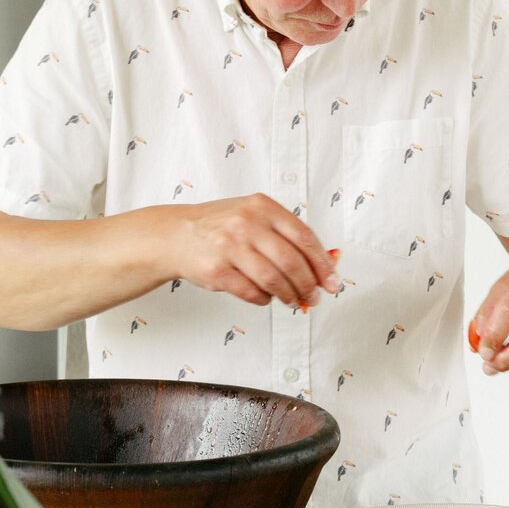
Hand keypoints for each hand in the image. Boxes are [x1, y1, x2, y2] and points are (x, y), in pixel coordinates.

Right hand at [174, 193, 339, 308]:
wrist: (177, 234)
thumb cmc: (221, 226)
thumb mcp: (253, 216)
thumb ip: (286, 234)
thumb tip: (324, 264)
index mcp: (262, 206)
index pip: (304, 237)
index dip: (322, 263)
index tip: (331, 281)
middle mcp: (246, 223)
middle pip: (291, 262)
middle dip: (308, 285)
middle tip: (313, 296)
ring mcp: (230, 246)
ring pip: (274, 280)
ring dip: (289, 296)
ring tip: (293, 301)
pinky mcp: (217, 270)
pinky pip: (252, 292)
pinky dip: (265, 299)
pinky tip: (266, 297)